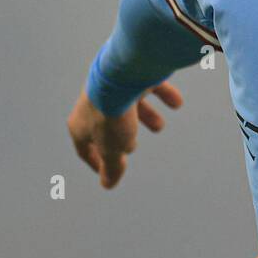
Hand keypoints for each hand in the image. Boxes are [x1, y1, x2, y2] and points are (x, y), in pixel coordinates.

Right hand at [65, 82, 182, 188]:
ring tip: (160, 126)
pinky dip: (163, 94)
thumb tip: (108, 185)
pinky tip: (177, 103)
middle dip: (123, 137)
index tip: (109, 173)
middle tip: (132, 147)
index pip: (84, 148)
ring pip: (129, 104)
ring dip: (146, 116)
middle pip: (107, 124)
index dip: (97, 163)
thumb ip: (112, 167)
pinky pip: (148, 85)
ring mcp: (111, 86)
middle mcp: (93, 103)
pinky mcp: (130, 73)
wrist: (122, 77)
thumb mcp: (113, 150)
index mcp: (80, 123)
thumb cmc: (112, 116)